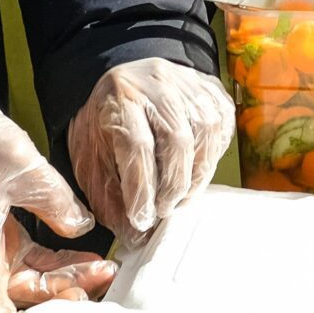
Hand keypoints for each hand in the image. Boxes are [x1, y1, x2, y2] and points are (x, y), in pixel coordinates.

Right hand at [0, 102, 115, 312]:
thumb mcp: (19, 167)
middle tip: (101, 286)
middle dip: (61, 300)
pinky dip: (58, 266)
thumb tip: (81, 227)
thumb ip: (55, 200)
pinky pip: (31, 264)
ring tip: (104, 272)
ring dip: (66, 282)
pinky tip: (89, 260)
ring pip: (30, 283)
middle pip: (20, 301)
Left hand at [65, 56, 233, 241]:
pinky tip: (197, 168)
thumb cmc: (105, 123)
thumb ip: (107, 195)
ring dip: (197, 174)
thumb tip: (134, 236)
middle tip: (165, 211)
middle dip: (173, 185)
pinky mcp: (209, 86)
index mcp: (119, 98)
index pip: (137, 146)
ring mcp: (187, 81)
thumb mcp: (91, 155)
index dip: (142, 189)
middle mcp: (156, 84)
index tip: (142, 220)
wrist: (123, 76)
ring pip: (206, 130)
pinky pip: (222, 122)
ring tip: (182, 196)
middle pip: (176, 138)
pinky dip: (213, 152)